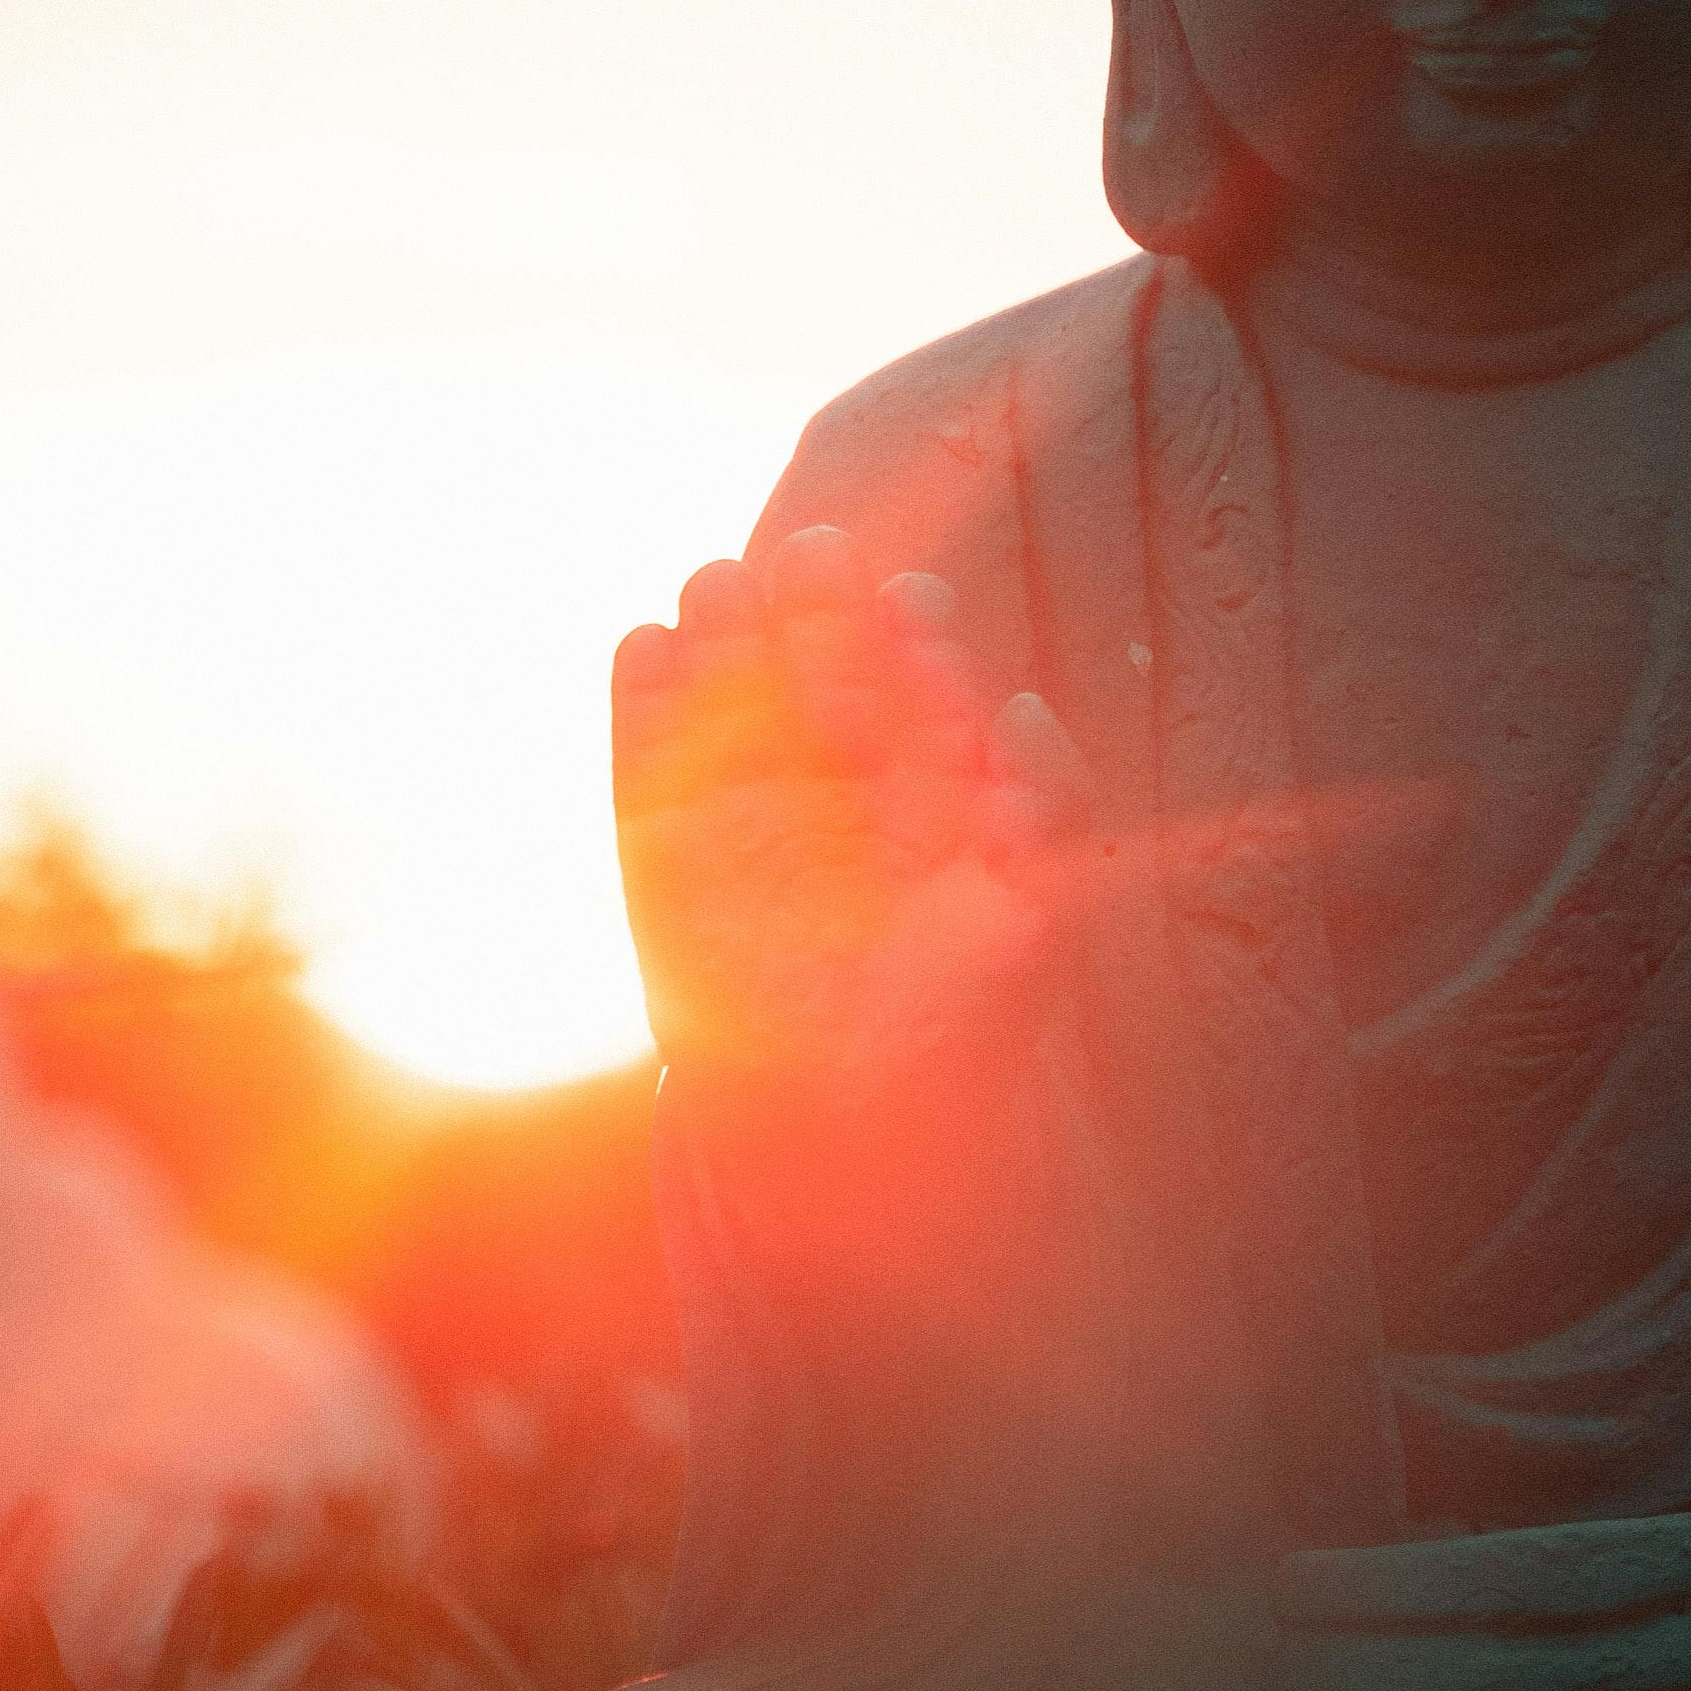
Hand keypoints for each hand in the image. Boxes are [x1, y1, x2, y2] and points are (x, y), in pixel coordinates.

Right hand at [613, 525, 1090, 1105]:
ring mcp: (743, 771)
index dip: (908, 614)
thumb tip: (1020, 702)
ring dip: (724, 606)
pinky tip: (658, 654)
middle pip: (814, 611)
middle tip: (811, 572)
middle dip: (813, 583)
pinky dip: (645, 669)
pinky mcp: (658, 815)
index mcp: (927, 753)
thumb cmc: (954, 1018)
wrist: (836, 1117)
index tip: (908, 610)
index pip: (913, 637)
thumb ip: (1049, 802)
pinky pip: (641, 711)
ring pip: (723, 637)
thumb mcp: (1036, 915)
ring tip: (730, 605)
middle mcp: (834, 745)